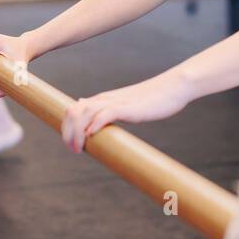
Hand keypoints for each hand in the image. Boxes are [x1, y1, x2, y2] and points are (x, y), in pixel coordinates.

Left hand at [60, 71, 192, 153]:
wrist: (172, 88)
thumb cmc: (152, 100)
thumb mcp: (125, 105)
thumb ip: (107, 109)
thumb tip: (86, 107)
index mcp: (103, 100)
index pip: (72, 110)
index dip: (66, 128)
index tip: (71, 145)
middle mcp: (105, 99)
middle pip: (74, 111)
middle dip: (68, 133)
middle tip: (74, 150)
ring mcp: (117, 102)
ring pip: (86, 112)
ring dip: (78, 132)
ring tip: (80, 148)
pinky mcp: (129, 107)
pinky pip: (107, 113)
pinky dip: (95, 124)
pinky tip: (92, 134)